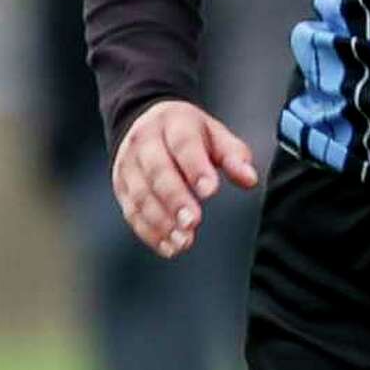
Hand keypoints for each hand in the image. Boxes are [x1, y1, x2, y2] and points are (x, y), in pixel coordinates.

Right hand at [112, 100, 258, 257]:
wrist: (146, 125)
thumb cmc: (189, 134)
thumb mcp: (215, 134)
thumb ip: (234, 156)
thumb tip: (249, 179)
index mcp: (173, 123)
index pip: (184, 144)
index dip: (196, 168)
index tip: (210, 191)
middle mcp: (145, 141)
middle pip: (157, 171)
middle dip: (175, 199)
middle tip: (192, 222)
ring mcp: (128, 164)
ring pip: (140, 194)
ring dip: (161, 221)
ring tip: (184, 240)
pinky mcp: (120, 186)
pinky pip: (131, 211)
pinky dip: (149, 232)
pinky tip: (168, 246)